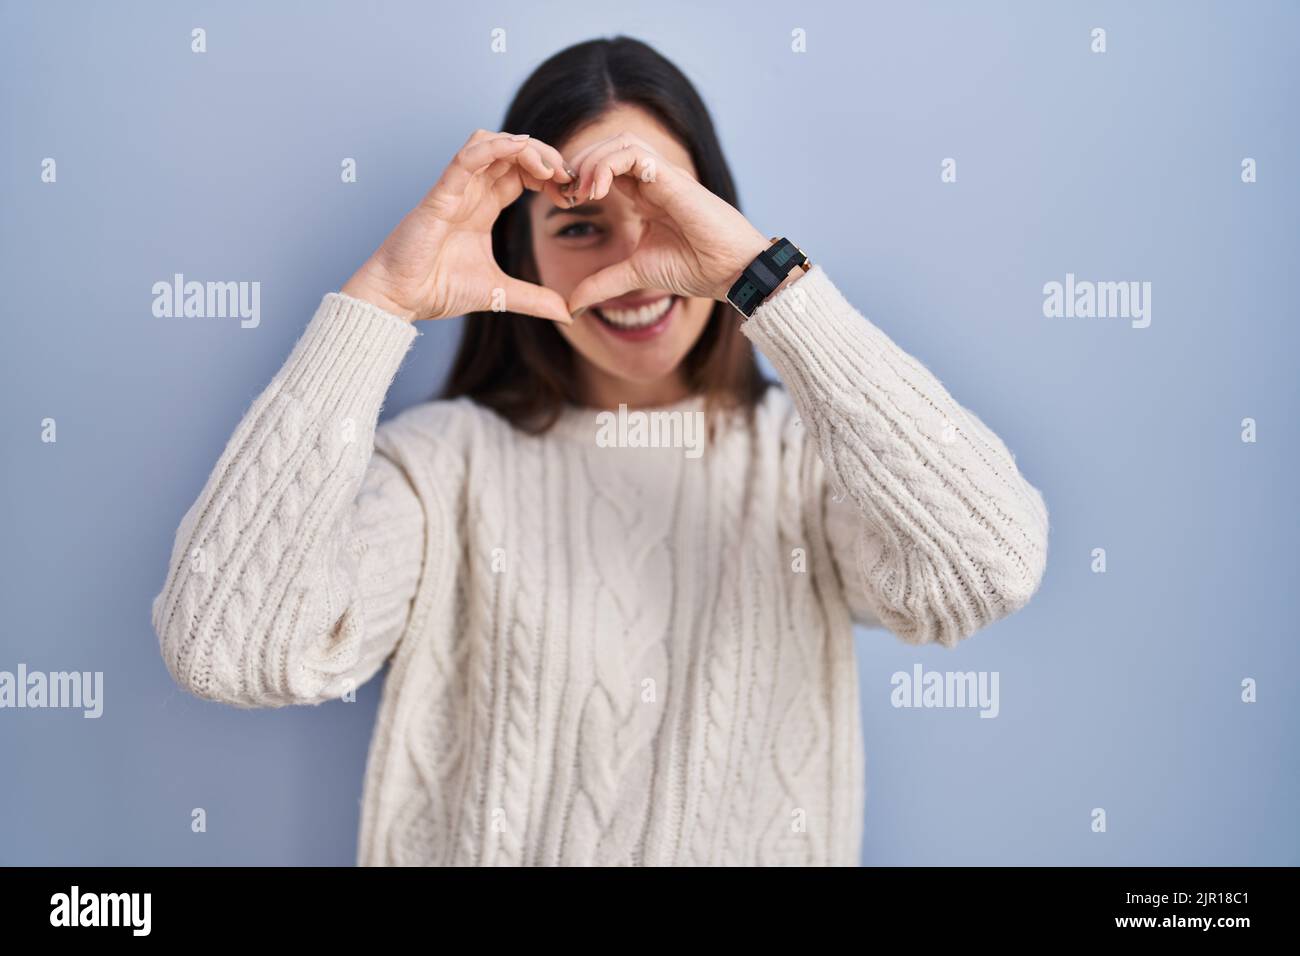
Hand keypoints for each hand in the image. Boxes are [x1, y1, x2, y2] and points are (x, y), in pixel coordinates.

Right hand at [342, 130, 575, 323]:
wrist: (400, 299)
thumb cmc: (438, 289)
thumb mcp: (501, 294)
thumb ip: (534, 299)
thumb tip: (567, 314)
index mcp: (483, 207)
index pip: (521, 173)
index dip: (549, 175)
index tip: (572, 193)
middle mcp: (470, 192)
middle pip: (511, 152)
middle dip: (544, 155)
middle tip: (570, 176)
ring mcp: (455, 190)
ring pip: (490, 144)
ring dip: (524, 147)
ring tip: (550, 167)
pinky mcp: (440, 196)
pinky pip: (465, 159)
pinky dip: (493, 147)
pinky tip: (520, 149)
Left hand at [563, 131, 771, 314]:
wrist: (731, 273)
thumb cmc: (696, 269)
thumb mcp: (636, 274)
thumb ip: (602, 284)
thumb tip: (572, 306)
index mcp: (646, 195)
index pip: (606, 167)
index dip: (580, 178)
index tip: (565, 203)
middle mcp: (655, 179)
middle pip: (609, 146)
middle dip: (580, 164)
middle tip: (566, 194)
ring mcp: (665, 176)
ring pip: (621, 142)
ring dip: (592, 161)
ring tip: (581, 192)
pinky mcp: (673, 179)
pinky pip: (633, 154)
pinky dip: (607, 164)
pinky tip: (597, 191)